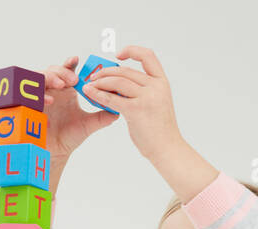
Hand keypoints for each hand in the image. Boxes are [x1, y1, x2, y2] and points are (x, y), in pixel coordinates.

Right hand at [35, 55, 119, 164]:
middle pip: (54, 70)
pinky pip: (30, 94)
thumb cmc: (69, 136)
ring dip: (51, 78)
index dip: (70, 63)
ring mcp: (40, 96)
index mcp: (66, 90)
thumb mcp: (88, 125)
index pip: (68, 71)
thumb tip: (119, 109)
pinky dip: (40, 95)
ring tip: (62, 85)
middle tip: (73, 79)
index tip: (76, 60)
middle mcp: (52, 90)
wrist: (56, 152)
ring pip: (41, 77)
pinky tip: (49, 100)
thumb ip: (103, 116)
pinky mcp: (30, 105)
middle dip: (63, 71)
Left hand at [81, 46, 183, 161]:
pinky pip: (112, 98)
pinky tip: (90, 93)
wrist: (168, 150)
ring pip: (117, 81)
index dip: (132, 51)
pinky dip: (98, 94)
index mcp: (162, 83)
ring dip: (100, 81)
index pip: (148, 56)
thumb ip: (144, 92)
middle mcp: (156, 86)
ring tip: (89, 85)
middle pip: (126, 70)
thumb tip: (122, 86)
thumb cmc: (161, 131)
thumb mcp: (157, 104)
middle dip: (106, 71)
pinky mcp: (136, 109)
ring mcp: (147, 97)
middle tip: (94, 76)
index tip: (118, 56)